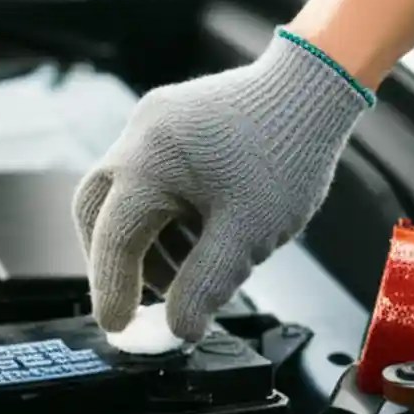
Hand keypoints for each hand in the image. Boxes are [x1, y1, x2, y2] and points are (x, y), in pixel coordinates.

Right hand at [74, 31, 371, 340]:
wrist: (317, 84)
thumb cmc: (286, 153)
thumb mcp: (247, 236)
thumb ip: (205, 287)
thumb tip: (178, 329)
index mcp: (147, 167)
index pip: (114, 241)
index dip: (113, 292)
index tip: (118, 328)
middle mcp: (136, 139)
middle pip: (96, 213)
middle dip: (112, 262)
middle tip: (134, 301)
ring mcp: (148, 123)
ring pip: (121, 193)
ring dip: (141, 239)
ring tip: (180, 273)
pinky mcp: (166, 117)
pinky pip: (144, 172)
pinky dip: (158, 212)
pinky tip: (193, 234)